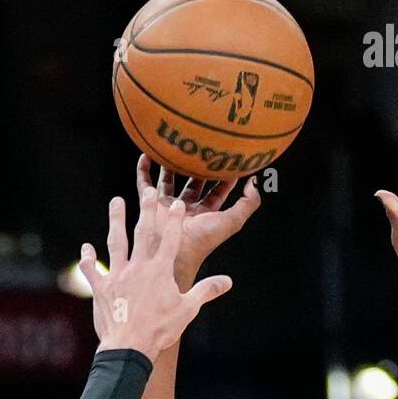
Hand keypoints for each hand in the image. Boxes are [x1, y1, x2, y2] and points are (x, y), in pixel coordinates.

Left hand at [80, 187, 231, 359]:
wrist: (129, 347)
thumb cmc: (160, 330)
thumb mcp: (187, 310)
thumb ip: (206, 291)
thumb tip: (227, 281)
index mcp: (160, 271)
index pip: (171, 239)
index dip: (174, 220)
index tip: (176, 204)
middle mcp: (138, 267)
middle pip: (143, 232)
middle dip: (147, 210)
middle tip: (148, 192)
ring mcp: (118, 275)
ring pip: (116, 242)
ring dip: (116, 221)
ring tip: (116, 202)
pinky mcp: (101, 288)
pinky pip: (93, 269)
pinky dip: (89, 259)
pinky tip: (86, 248)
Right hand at [135, 155, 260, 290]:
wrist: (174, 252)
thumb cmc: (203, 240)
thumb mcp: (231, 221)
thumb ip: (247, 204)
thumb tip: (254, 182)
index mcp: (206, 213)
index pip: (218, 190)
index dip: (224, 175)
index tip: (228, 156)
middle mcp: (187, 209)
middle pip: (193, 182)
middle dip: (197, 166)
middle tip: (200, 146)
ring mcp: (168, 206)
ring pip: (169, 181)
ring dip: (169, 165)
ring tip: (172, 146)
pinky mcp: (152, 205)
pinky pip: (145, 185)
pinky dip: (143, 171)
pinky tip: (146, 155)